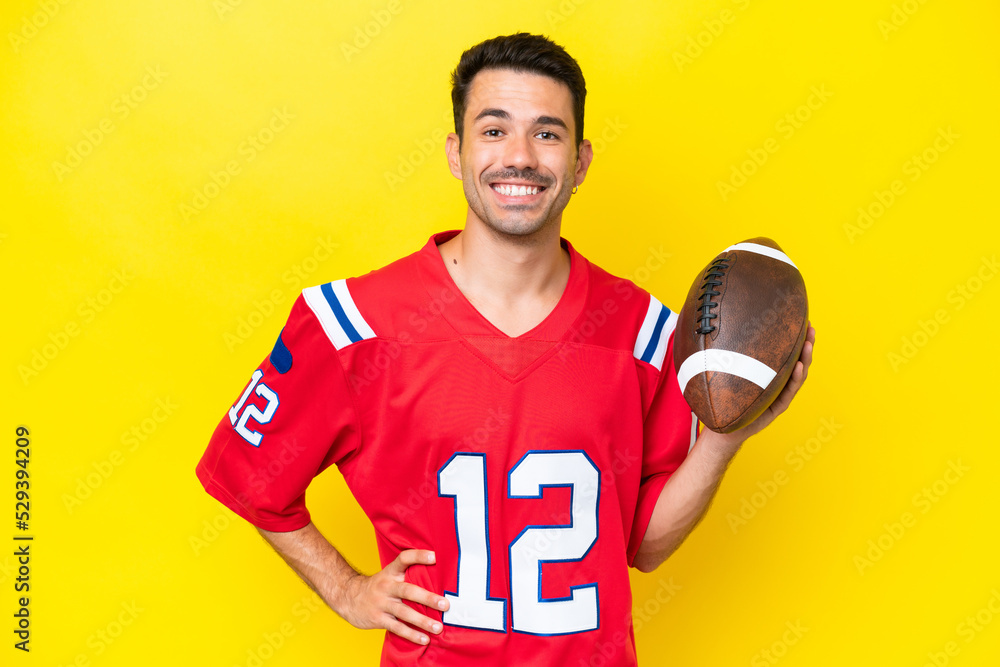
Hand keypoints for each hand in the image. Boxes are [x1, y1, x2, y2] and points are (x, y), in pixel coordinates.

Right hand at [338, 549, 449, 644]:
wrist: (348, 597)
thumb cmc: (378, 586)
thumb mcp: (389, 575)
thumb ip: (408, 574)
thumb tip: (438, 575)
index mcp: (391, 572)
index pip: (404, 559)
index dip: (419, 556)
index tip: (434, 556)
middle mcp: (387, 586)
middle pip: (408, 590)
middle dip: (427, 598)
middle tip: (445, 604)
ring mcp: (382, 603)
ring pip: (404, 612)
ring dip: (422, 621)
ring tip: (438, 627)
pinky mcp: (379, 619)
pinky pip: (397, 628)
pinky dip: (412, 634)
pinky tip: (425, 639)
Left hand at [702, 323, 815, 450]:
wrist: (726, 426)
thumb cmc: (728, 398)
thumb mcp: (731, 372)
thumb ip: (732, 356)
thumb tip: (720, 328)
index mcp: (772, 373)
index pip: (788, 353)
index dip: (796, 338)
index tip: (801, 319)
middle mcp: (779, 383)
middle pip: (798, 361)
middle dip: (806, 344)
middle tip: (810, 328)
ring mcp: (780, 395)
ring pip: (798, 375)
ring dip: (805, 359)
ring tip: (808, 343)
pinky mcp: (777, 407)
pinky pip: (789, 391)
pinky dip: (795, 378)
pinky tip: (798, 366)